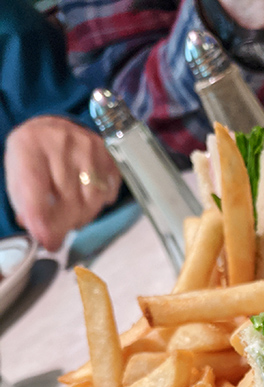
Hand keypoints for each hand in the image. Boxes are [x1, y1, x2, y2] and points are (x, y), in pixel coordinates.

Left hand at [4, 116, 121, 251]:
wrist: (50, 131)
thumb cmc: (33, 161)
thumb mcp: (18, 181)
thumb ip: (28, 209)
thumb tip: (47, 237)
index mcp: (29, 146)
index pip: (37, 189)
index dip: (44, 221)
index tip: (48, 242)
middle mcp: (60, 141)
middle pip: (69, 200)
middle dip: (64, 225)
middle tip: (57, 235)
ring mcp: (87, 146)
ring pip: (92, 201)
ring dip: (82, 217)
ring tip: (71, 214)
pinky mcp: (107, 153)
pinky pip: (108, 193)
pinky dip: (99, 204)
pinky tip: (85, 197)